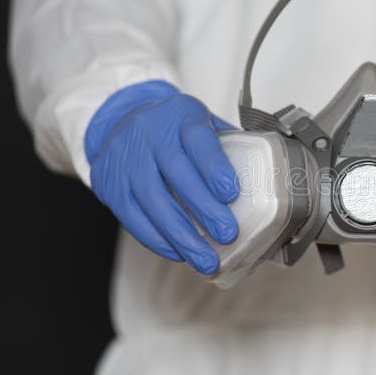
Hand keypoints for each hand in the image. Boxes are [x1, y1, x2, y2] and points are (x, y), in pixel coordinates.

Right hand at [85, 80, 238, 273]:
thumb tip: (266, 180)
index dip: (214, 168)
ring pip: (153, 201)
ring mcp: (125, 158)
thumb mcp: (202, 123)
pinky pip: (132, 216)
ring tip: (205, 259)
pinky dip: (157, 239)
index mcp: (181, 115)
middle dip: (203, 209)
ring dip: (181, 235)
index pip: (198, 140)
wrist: (121, 120)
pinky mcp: (109, 184)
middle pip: (176, 174)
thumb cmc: (175, 129)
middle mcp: (149, 133)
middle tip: (227, 234)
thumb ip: (228, 147)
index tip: (231, 194)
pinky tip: (178, 252)